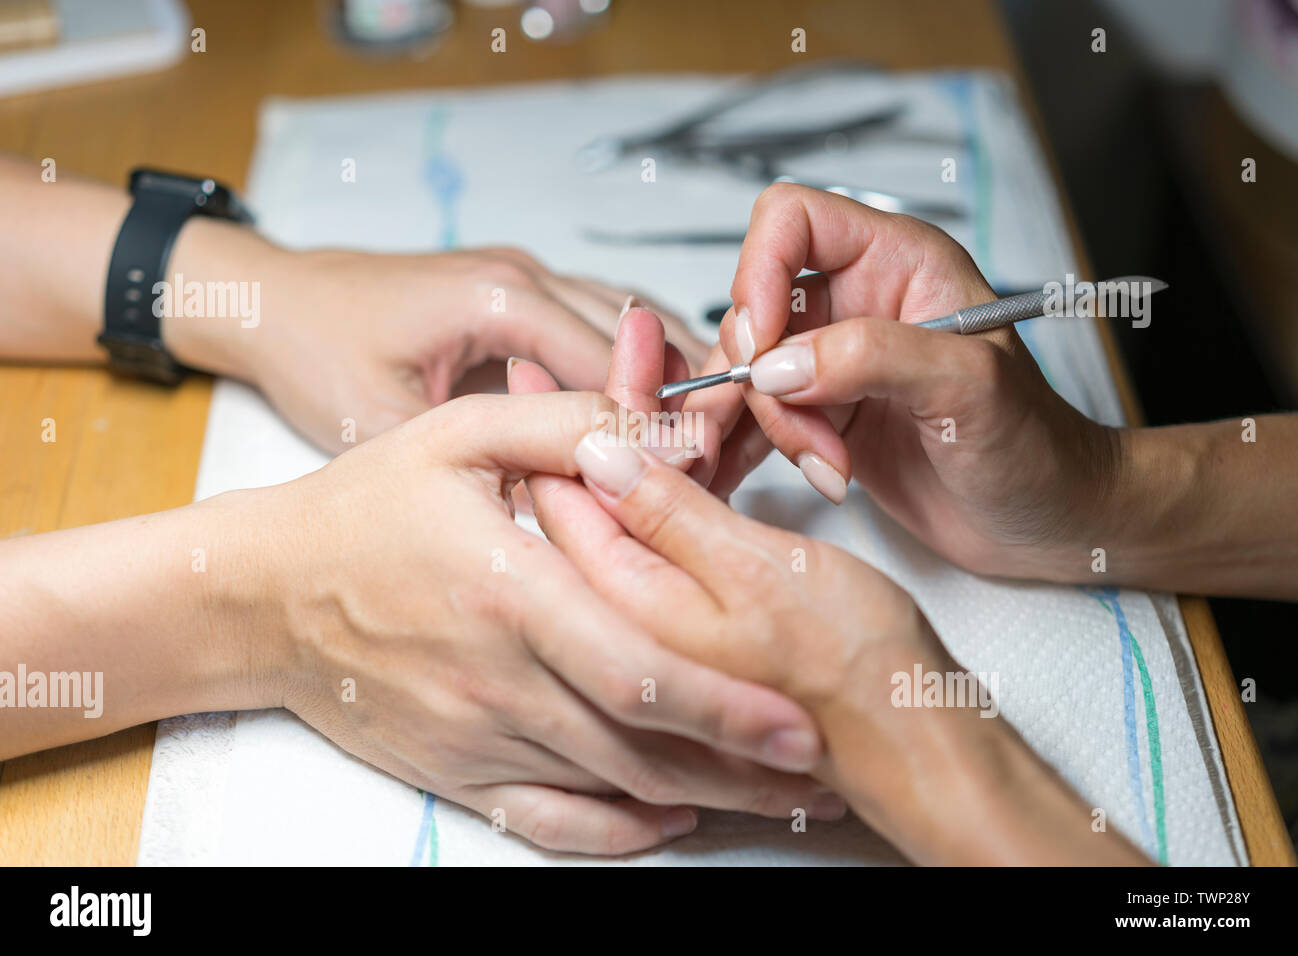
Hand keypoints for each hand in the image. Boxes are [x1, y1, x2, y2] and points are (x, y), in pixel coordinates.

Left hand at [164, 221, 708, 451]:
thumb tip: (567, 503)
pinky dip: (628, 362)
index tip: (699, 471)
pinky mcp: (513, 288)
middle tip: (718, 458)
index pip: (612, 360)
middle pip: (641, 330)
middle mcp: (524, 274)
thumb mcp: (390, 425)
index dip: (660, 419)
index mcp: (501, 299)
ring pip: (628, 318)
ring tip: (699, 441)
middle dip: (681, 392)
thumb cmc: (314, 353)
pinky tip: (643, 415)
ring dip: (662, 374)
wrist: (269, 300)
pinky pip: (594, 320)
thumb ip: (481, 460)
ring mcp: (521, 274)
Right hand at [255, 389, 839, 854]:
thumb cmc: (362, 508)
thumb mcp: (459, 433)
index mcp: (509, 593)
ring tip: (775, 797)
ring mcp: (478, 737)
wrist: (262, 595)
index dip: (725, 705)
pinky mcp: (457, 770)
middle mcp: (500, 680)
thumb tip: (661, 427)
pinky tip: (671, 821)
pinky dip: (616, 832)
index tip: (801, 721)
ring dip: (699, 797)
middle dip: (739, 766)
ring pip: (609, 787)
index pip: (637, 669)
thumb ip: (567, 423)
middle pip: (641, 745)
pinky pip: (549, 821)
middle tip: (819, 771)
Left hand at [508, 309, 1146, 863]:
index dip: (552, 416)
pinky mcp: (709, 604)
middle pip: (594, 490)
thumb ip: (668, 513)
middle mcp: (635, 605)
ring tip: (644, 361)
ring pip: (633, 501)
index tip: (537, 360)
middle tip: (614, 338)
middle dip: (602, 407)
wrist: (909, 733)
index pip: (562, 494)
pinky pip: (672, 523)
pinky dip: (677, 468)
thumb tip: (593, 451)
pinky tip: (685, 433)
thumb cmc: (846, 661)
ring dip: (641, 429)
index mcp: (629, 597)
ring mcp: (670, 606)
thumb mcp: (754, 571)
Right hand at [684, 183, 1116, 580]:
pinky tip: (795, 476)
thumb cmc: (1036, 445)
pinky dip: (756, 451)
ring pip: (751, 372)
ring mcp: (834, 361)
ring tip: (830, 469)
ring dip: (772, 427)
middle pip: (757, 310)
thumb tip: (780, 364)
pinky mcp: (822, 414)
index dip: (761, 271)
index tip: (763, 344)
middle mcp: (858, 302)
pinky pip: (758, 418)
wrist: (1047, 519)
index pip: (793, 220)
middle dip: (768, 380)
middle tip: (813, 436)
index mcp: (899, 262)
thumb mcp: (969, 388)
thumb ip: (874, 358)